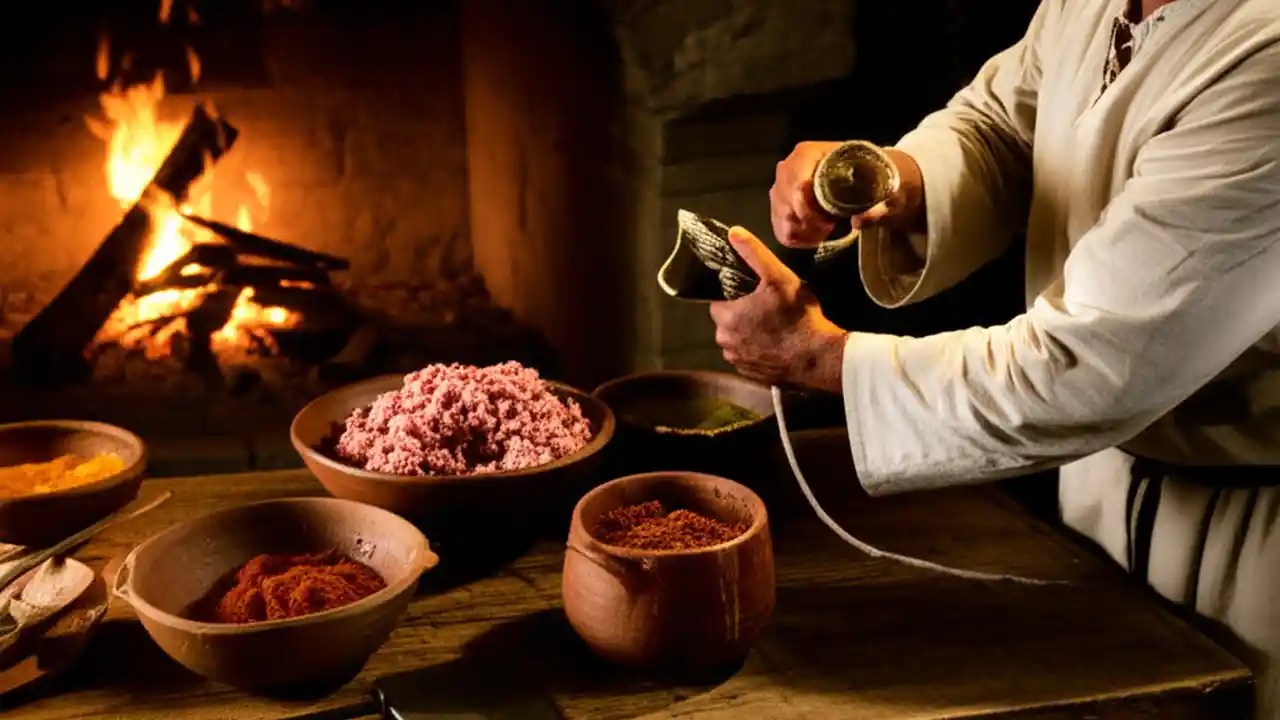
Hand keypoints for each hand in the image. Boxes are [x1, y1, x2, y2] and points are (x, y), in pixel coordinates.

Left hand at [709, 227, 847, 391]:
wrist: (819, 357)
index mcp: (727, 317)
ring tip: (773, 328)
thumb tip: (733, 233)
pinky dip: (757, 352)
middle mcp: (726, 342)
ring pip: (736, 341)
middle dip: (741, 315)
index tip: (754, 295)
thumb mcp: (778, 277)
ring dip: (748, 335)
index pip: (718, 302)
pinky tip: (776, 346)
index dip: (735, 296)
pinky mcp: (751, 376)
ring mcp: (738, 362)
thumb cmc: (798, 316)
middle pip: (726, 322)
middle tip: (767, 310)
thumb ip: (754, 254)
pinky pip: (747, 359)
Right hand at [770, 142, 925, 247]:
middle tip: (831, 225)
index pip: (797, 186)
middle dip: (809, 222)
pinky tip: (818, 234)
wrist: (868, 176)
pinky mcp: (781, 205)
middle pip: (787, 204)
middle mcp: (788, 167)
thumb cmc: (872, 178)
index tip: (830, 222)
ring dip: (806, 230)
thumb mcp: (881, 188)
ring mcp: (781, 186)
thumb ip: (875, 204)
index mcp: (807, 154)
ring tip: (827, 227)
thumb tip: (861, 219)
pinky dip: (799, 238)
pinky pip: (781, 229)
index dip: (810, 211)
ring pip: (783, 219)